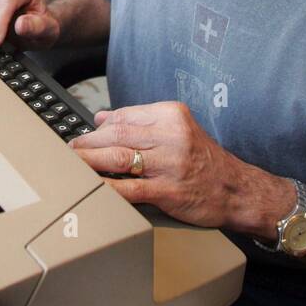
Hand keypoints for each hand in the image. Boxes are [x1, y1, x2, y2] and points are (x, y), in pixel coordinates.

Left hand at [70, 102, 245, 227]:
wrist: (237, 190)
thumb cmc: (205, 161)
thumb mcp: (179, 130)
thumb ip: (141, 122)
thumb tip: (102, 117)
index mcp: (172, 115)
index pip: (123, 115)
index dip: (97, 127)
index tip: (82, 136)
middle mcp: (171, 135)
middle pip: (116, 134)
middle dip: (87, 144)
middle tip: (69, 152)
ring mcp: (170, 163)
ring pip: (117, 157)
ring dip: (88, 162)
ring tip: (71, 166)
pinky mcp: (168, 190)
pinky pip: (129, 188)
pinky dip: (105, 188)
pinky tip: (91, 188)